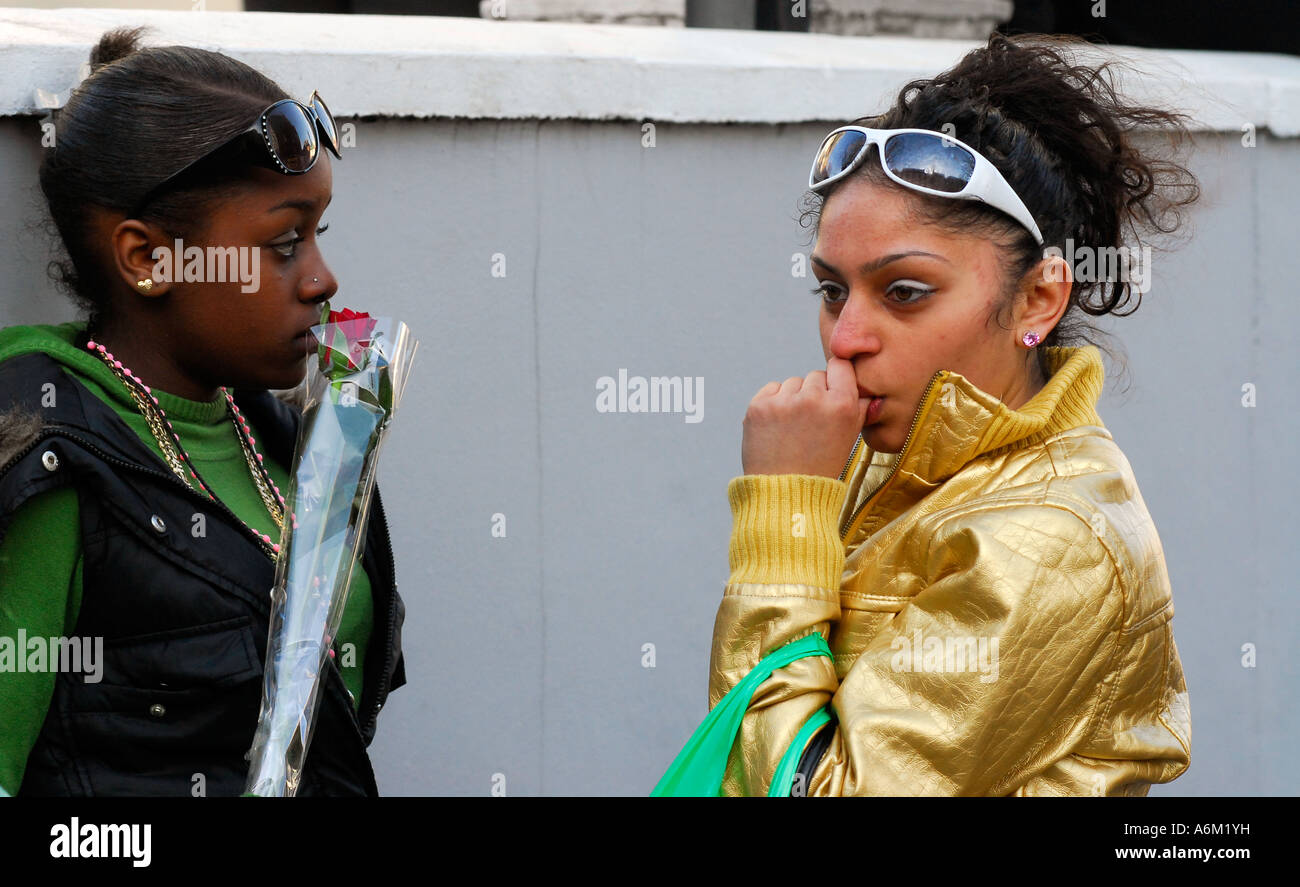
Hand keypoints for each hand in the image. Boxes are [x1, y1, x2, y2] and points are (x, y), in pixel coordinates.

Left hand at [741, 356, 868, 477]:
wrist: (785, 492)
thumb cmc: (820, 466)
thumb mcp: (850, 437)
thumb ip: (860, 408)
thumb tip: (866, 386)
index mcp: (842, 405)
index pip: (840, 365)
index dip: (836, 377)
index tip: (832, 389)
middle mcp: (813, 399)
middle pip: (815, 375)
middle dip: (815, 393)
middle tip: (812, 422)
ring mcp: (783, 401)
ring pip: (793, 382)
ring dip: (794, 398)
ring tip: (794, 428)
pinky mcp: (759, 406)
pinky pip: (772, 389)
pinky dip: (774, 402)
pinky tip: (779, 426)